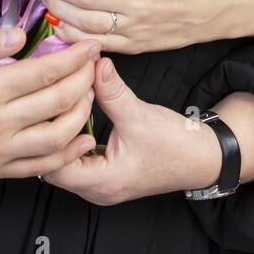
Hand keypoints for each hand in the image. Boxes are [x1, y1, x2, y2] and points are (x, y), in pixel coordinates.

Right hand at [0, 28, 101, 179]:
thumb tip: (17, 35)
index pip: (44, 72)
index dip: (74, 57)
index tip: (90, 44)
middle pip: (59, 102)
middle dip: (85, 79)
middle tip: (95, 62)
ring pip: (58, 137)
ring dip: (82, 113)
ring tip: (89, 91)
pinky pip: (42, 167)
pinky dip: (68, 152)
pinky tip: (81, 136)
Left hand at [44, 57, 221, 204]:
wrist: (203, 159)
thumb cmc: (176, 146)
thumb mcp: (140, 115)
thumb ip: (112, 91)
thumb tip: (93, 64)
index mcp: (102, 182)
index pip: (54, 164)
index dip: (51, 133)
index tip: (54, 104)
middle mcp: (97, 189)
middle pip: (54, 165)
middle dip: (51, 132)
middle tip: (50, 101)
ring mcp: (101, 184)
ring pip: (64, 162)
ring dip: (61, 135)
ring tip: (59, 106)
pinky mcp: (106, 173)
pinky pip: (78, 159)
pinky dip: (74, 138)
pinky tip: (73, 116)